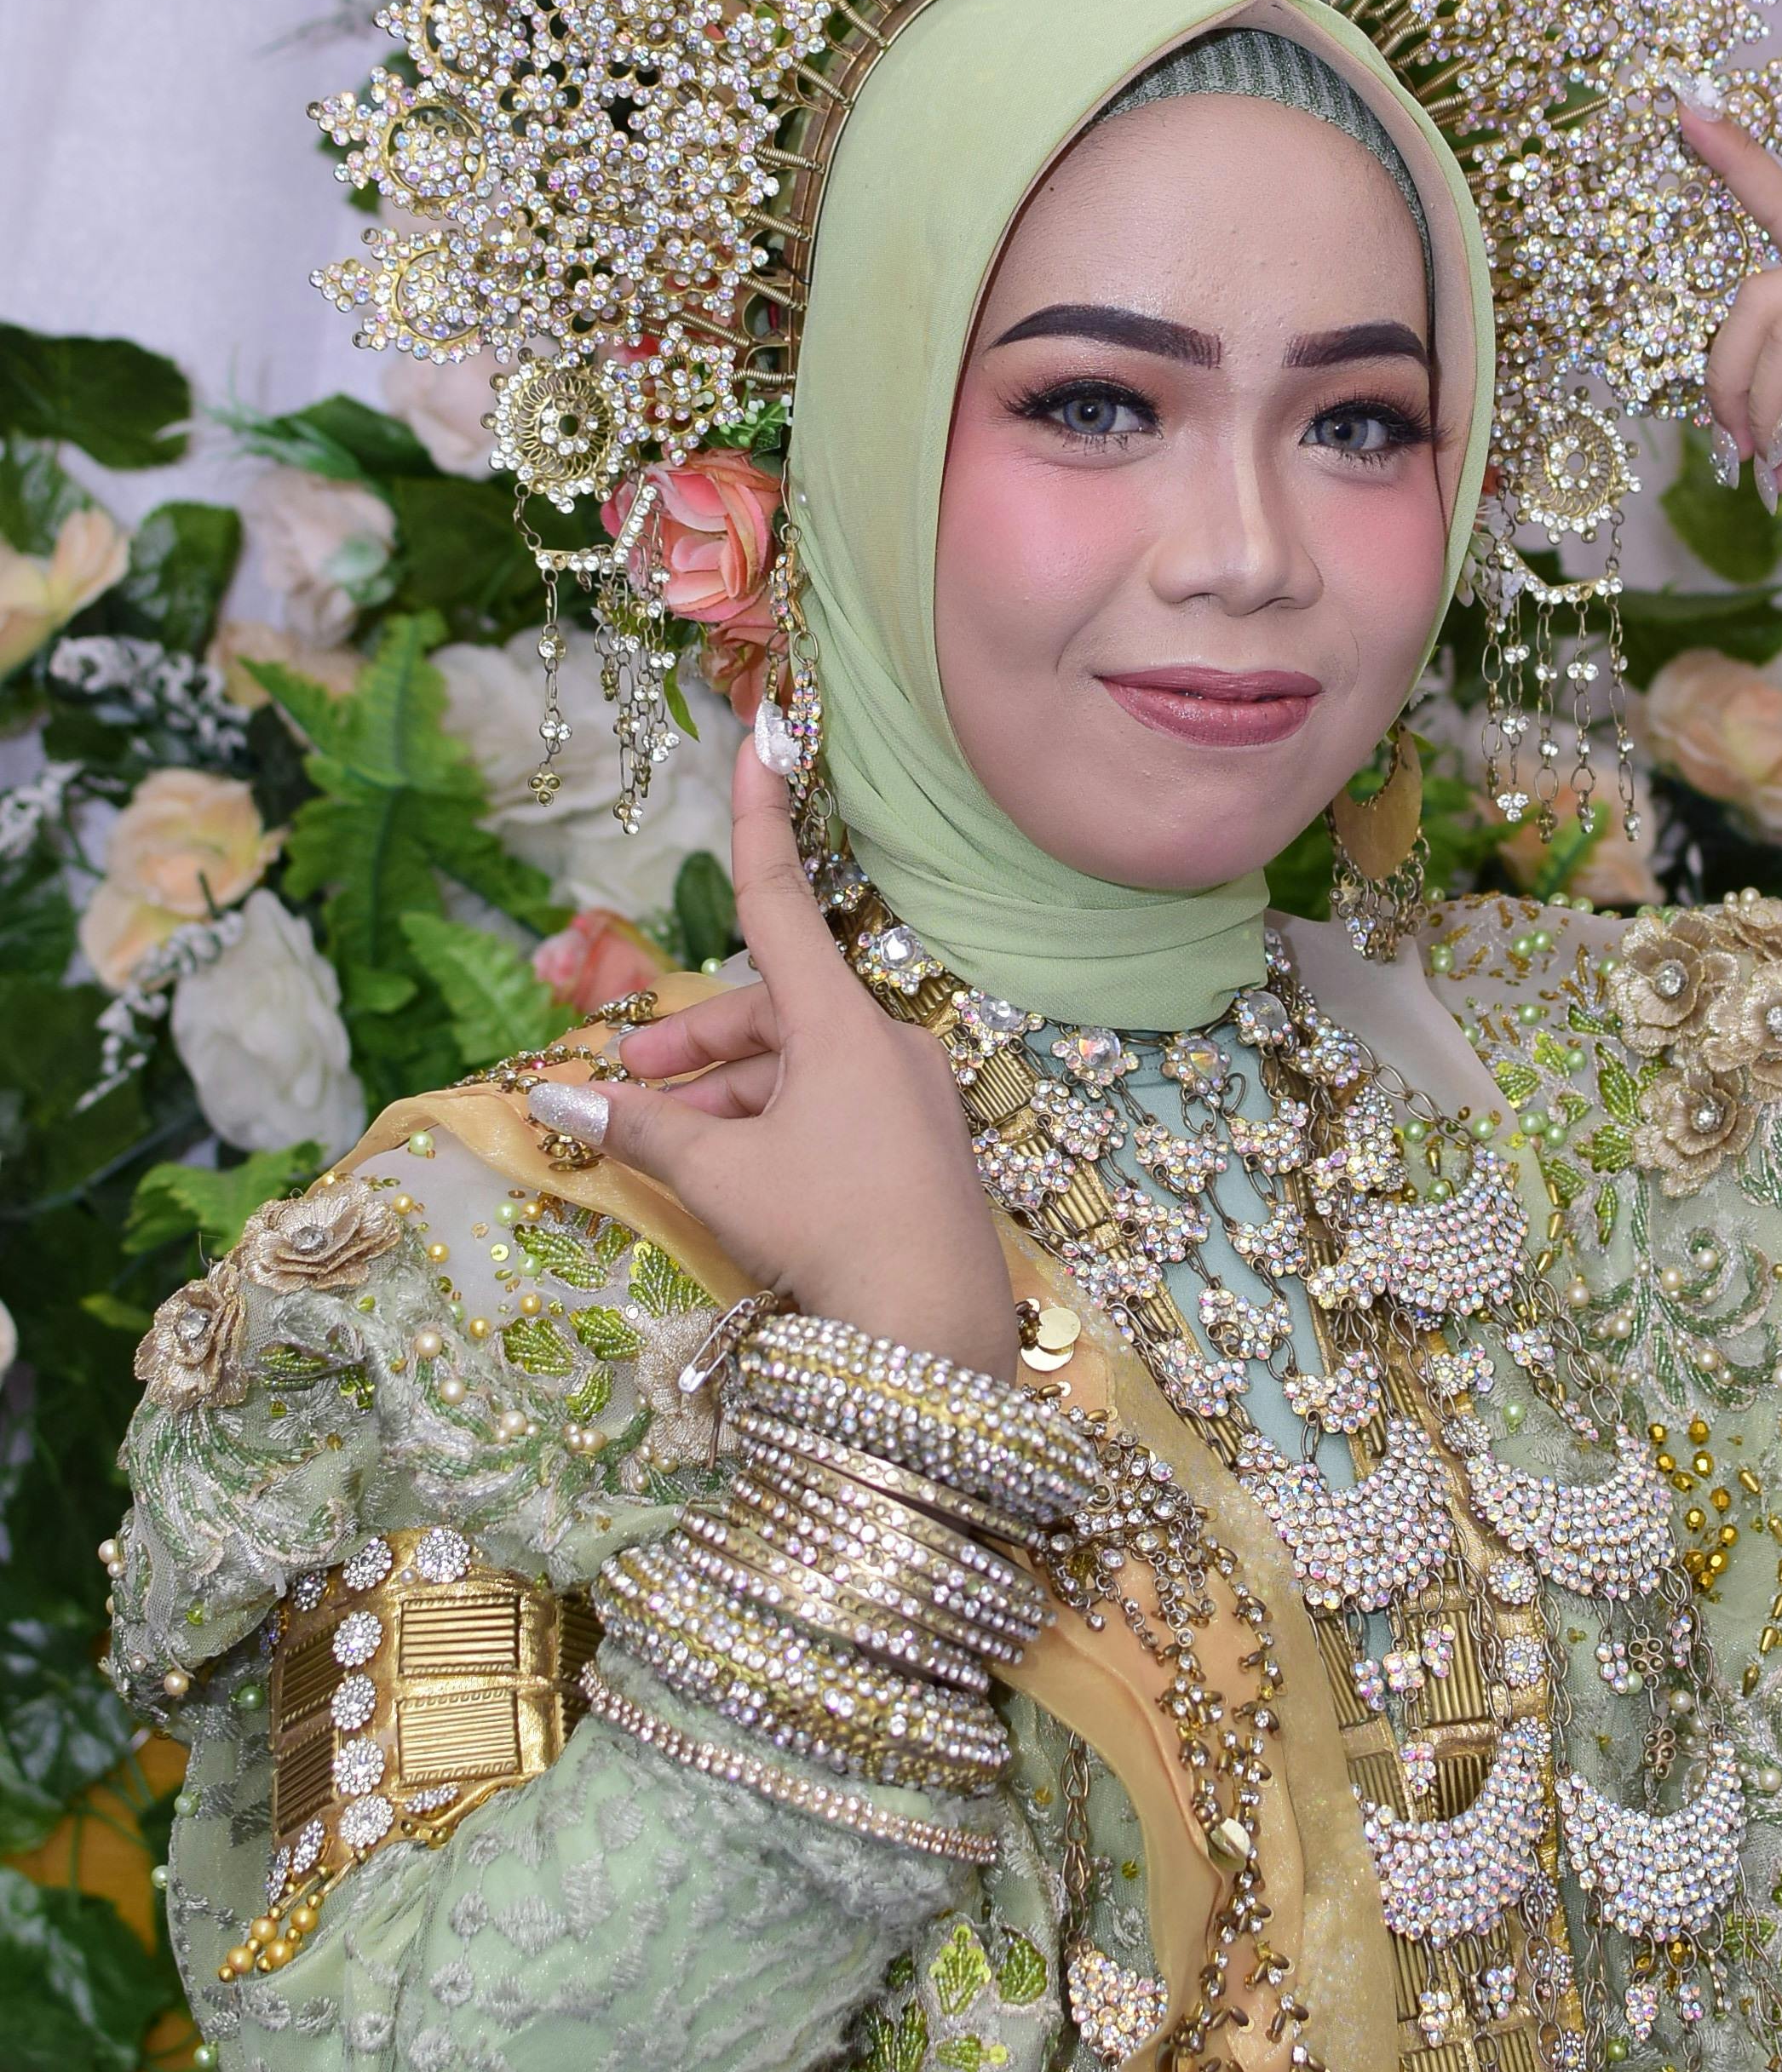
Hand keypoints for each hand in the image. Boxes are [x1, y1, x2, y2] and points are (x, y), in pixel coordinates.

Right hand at [530, 737, 1020, 1377]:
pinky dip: (774, 1127)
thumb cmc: (828, 1234)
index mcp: (842, 1026)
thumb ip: (638, 1133)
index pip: (780, 903)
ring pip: (798, 1070)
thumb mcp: (719, 1177)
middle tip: (626, 1088)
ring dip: (728, 1098)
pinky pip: (832, 1111)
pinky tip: (727, 1176)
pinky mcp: (921, 1149)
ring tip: (663, 1148)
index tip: (764, 735)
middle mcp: (885, 1045)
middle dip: (695, 1045)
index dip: (757, 820)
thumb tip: (556, 1102)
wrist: (935, 1336)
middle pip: (772, 1010)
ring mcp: (911, 1098)